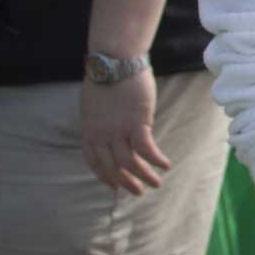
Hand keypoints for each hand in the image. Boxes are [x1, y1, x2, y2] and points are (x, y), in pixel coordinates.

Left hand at [81, 68, 171, 195]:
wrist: (114, 62)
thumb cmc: (107, 78)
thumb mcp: (95, 104)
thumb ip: (100, 120)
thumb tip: (109, 128)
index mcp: (89, 130)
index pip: (94, 161)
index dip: (104, 176)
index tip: (113, 186)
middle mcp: (101, 134)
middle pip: (112, 166)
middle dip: (125, 182)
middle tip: (137, 192)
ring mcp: (118, 130)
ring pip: (130, 162)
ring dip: (144, 176)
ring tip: (155, 183)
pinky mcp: (136, 123)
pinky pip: (146, 149)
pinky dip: (156, 160)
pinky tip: (165, 165)